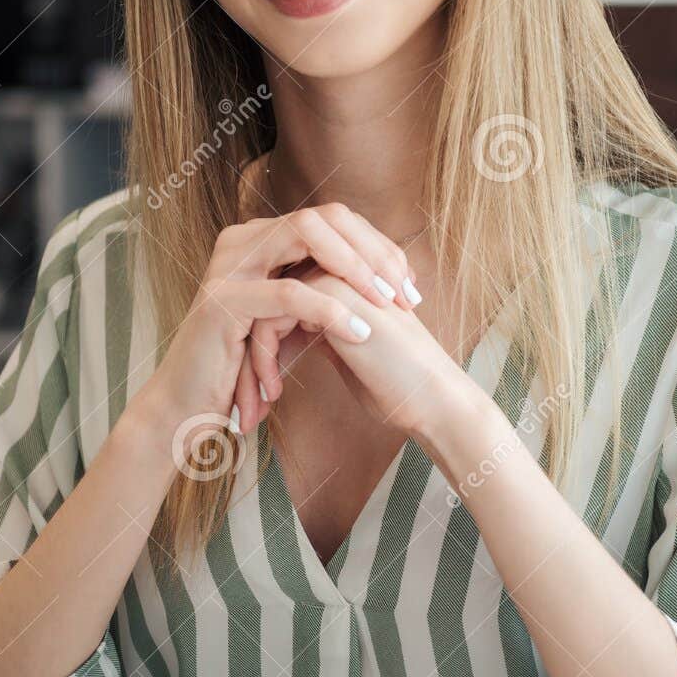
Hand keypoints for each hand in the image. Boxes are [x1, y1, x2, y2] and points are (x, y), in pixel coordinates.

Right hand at [131, 203, 420, 456]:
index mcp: (261, 239)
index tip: (410, 285)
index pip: (333, 219)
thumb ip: (324, 291)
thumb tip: (383, 275)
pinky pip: (288, 293)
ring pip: (306, 235)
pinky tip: (359, 331)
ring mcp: (230, 264)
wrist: (188, 405)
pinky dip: (330, 310)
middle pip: (324, 216)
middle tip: (406, 292)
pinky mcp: (223, 300)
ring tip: (388, 304)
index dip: (378, 246)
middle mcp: (242, 239)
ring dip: (356, 268)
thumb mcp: (293, 321)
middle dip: (374, 251)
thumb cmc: (243, 367)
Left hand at [235, 263, 471, 442]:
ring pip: (262, 311)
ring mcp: (334, 277)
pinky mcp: (328, 295)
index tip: (255, 388)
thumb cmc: (396, 384)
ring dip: (252, 362)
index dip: (262, 346)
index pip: (279, 302)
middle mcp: (336, 271)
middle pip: (266, 303)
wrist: (433, 399)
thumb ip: (320, 334)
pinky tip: (271, 397)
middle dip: (249, 353)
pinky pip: (269, 320)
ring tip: (251, 405)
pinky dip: (263, 362)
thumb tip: (281, 337)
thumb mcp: (349, 353)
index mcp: (342, 282)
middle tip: (243, 399)